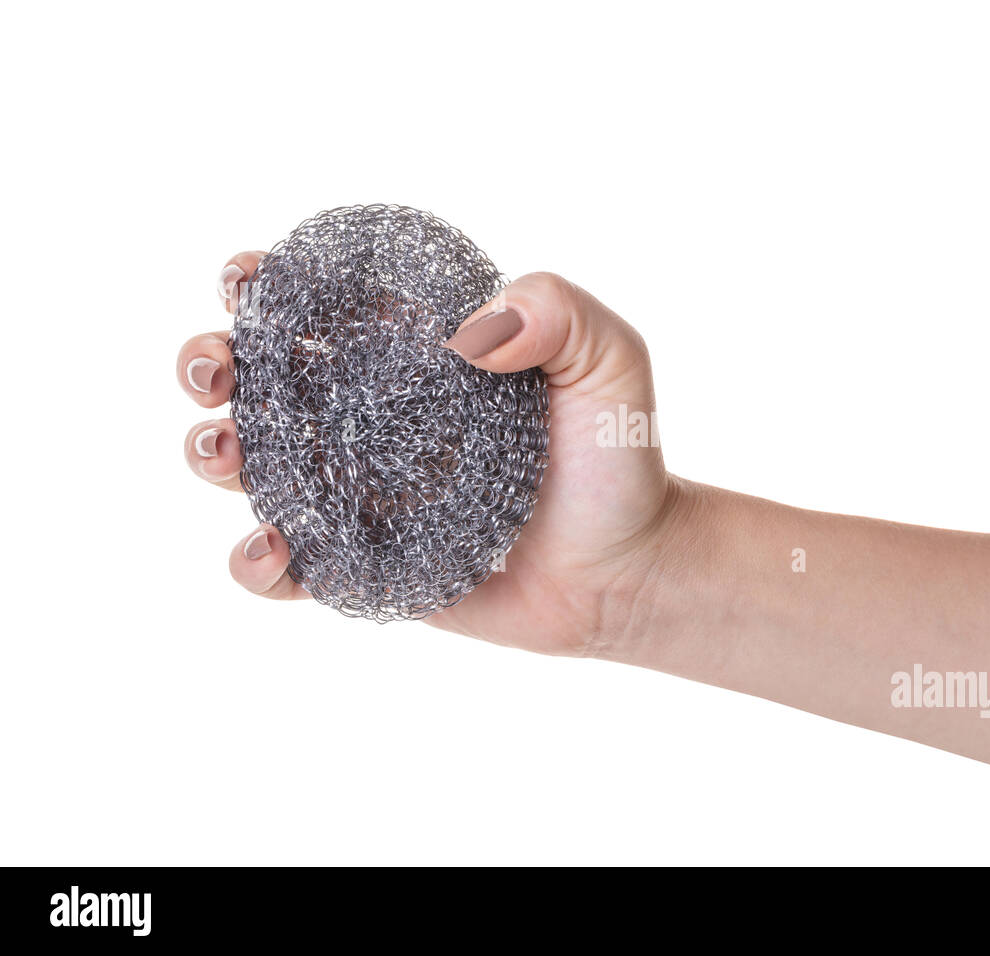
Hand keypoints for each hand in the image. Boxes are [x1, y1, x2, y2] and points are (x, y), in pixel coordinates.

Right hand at [178, 254, 678, 654]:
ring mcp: (360, 493)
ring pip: (253, 465)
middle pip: (260, 379)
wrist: (630, 569)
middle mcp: (372, 418)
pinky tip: (274, 551)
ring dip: (212, 450)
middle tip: (216, 369)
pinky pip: (290, 565)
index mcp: (413, 357)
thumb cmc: (618, 457)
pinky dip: (256, 560)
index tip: (246, 279)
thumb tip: (463, 332)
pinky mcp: (364, 566)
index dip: (265, 285)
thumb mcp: (610, 361)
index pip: (321, 307)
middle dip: (212, 361)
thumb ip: (557, 312)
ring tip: (226, 452)